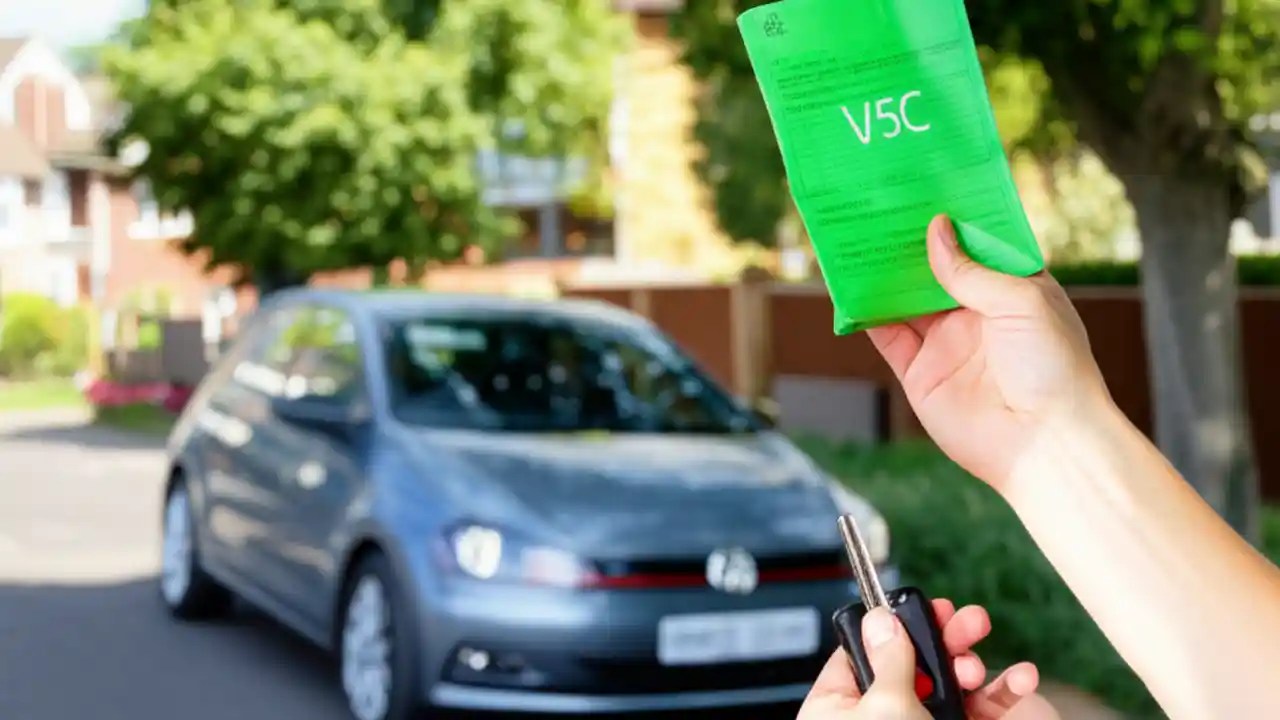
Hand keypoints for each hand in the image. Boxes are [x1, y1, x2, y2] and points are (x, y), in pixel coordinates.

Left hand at [798, 599, 1047, 719]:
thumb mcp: (884, 709)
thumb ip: (888, 660)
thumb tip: (879, 618)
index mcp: (839, 709)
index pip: (862, 653)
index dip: (893, 626)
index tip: (925, 607)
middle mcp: (878, 718)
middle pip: (911, 664)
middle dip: (944, 640)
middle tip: (969, 621)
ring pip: (949, 686)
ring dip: (972, 667)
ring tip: (978, 666)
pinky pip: (979, 711)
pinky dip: (1001, 695)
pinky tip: (1019, 680)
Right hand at [867, 215, 1108, 489]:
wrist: (1043, 442)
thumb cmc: (1052, 367)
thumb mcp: (1020, 300)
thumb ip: (970, 269)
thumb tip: (936, 231)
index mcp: (1013, 289)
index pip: (978, 245)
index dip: (954, 220)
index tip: (926, 189)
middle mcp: (978, 313)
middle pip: (935, 269)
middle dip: (911, 242)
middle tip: (880, 207)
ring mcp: (947, 343)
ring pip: (906, 298)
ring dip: (884, 273)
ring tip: (857, 237)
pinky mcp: (920, 373)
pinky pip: (887, 336)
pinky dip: (866, 314)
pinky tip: (848, 288)